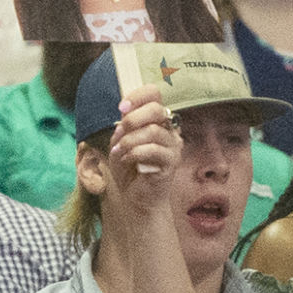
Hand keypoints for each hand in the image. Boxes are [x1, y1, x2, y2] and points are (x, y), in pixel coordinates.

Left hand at [109, 85, 181, 213]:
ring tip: (119, 151)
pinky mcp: (172, 161)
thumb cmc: (129, 170)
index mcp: (156, 119)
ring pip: (153, 131)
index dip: (137, 96)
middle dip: (133, 118)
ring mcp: (173, 145)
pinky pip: (153, 150)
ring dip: (129, 141)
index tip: (121, 107)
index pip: (154, 94)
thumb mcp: (119, 143)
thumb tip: (125, 118)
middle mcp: (168, 129)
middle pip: (157, 109)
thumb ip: (123, 128)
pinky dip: (134, 153)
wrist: (136, 197)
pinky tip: (126, 160)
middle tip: (120, 130)